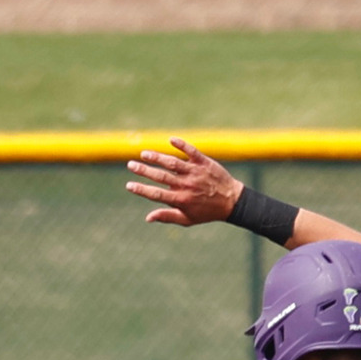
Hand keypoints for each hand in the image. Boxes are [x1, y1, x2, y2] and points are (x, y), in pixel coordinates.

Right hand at [124, 138, 243, 225]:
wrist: (232, 201)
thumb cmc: (207, 212)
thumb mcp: (187, 219)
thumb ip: (167, 216)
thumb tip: (147, 218)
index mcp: (180, 200)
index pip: (156, 194)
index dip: (141, 189)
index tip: (129, 185)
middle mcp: (186, 185)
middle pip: (161, 176)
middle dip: (144, 170)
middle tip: (130, 165)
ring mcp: (195, 172)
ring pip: (172, 163)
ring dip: (157, 157)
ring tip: (143, 153)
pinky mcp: (204, 162)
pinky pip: (191, 152)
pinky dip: (182, 145)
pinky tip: (170, 140)